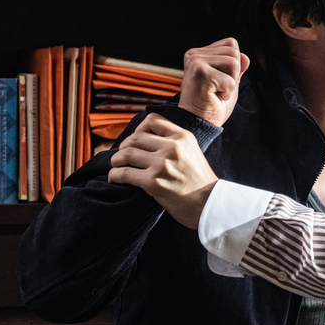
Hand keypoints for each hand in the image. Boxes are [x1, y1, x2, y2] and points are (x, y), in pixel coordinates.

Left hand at [108, 113, 217, 228]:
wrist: (209, 204)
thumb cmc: (200, 181)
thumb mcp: (193, 152)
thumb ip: (174, 142)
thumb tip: (146, 139)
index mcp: (183, 137)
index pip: (152, 120)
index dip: (139, 128)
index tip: (137, 141)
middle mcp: (172, 147)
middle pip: (135, 138)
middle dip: (124, 147)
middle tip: (122, 156)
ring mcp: (162, 164)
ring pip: (126, 154)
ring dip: (116, 160)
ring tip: (117, 166)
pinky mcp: (153, 182)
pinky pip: (123, 173)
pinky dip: (114, 175)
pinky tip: (115, 178)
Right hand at [179, 38, 249, 126]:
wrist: (197, 123)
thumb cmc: (210, 104)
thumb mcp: (228, 83)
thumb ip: (236, 68)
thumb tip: (245, 57)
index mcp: (199, 54)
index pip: (230, 44)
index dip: (234, 64)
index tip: (220, 79)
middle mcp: (195, 55)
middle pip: (234, 51)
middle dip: (234, 73)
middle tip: (219, 87)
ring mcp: (196, 63)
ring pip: (234, 62)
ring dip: (231, 82)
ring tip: (217, 91)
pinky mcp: (201, 74)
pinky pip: (230, 80)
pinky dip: (228, 92)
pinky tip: (214, 97)